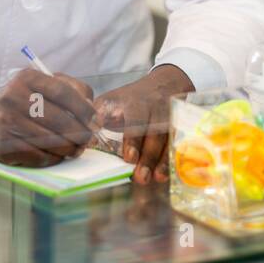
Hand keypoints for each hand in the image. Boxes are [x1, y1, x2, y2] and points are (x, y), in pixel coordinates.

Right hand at [0, 70, 100, 166]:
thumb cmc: (24, 101)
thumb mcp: (43, 85)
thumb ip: (72, 90)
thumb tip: (92, 112)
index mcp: (26, 78)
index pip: (62, 92)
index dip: (83, 109)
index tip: (95, 121)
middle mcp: (12, 97)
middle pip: (58, 119)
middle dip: (79, 133)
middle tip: (88, 140)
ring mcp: (5, 122)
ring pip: (49, 141)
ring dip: (68, 148)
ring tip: (75, 149)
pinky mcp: (1, 146)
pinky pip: (37, 156)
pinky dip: (52, 158)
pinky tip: (57, 155)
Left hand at [94, 65, 193, 184]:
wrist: (165, 84)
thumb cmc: (131, 99)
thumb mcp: (113, 100)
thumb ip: (99, 115)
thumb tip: (83, 133)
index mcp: (135, 103)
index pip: (135, 120)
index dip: (133, 139)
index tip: (130, 158)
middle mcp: (155, 109)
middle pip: (154, 133)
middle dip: (148, 156)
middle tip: (141, 176)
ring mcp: (170, 118)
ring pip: (168, 140)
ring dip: (162, 160)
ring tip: (156, 178)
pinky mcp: (180, 127)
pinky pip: (179, 144)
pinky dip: (173, 159)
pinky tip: (167, 174)